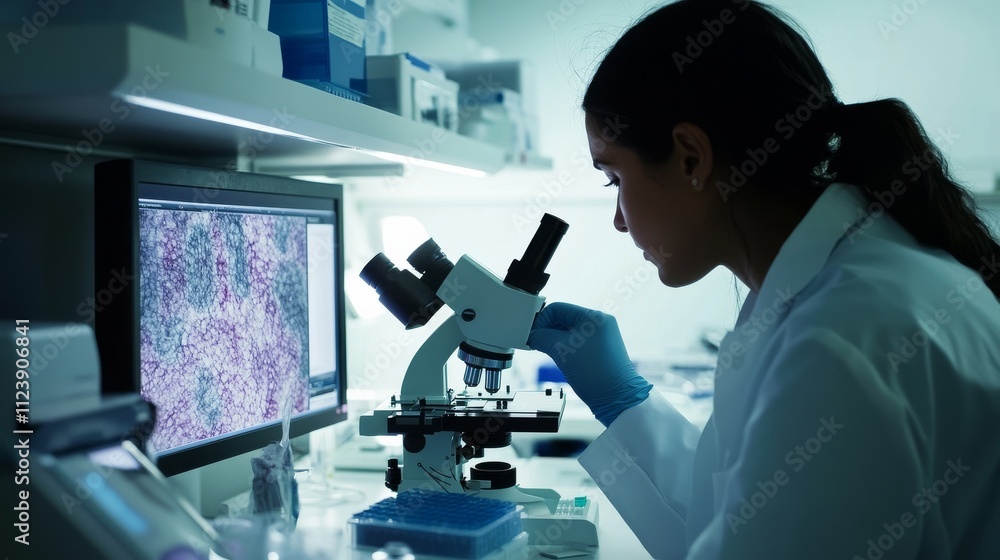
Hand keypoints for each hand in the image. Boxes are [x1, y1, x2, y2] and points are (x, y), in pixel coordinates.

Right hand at [528, 302, 651, 426]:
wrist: (617, 399)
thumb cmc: (596, 374)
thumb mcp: (561, 351)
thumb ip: (542, 338)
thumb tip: (532, 335)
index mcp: (593, 317)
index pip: (558, 308)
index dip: (541, 320)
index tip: (532, 334)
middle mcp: (600, 323)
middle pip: (564, 318)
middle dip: (548, 330)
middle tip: (536, 343)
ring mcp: (602, 336)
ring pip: (570, 331)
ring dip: (556, 339)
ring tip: (548, 352)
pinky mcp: (602, 349)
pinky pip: (578, 341)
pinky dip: (565, 346)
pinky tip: (559, 357)